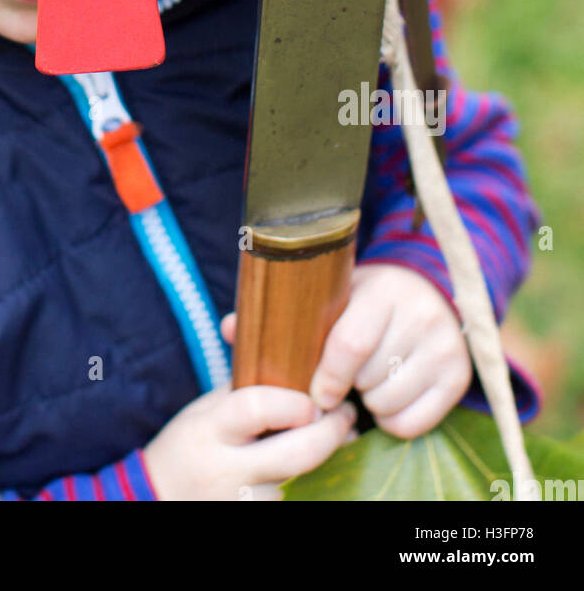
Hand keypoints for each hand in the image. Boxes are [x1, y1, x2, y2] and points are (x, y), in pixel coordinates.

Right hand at [142, 324, 356, 500]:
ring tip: (342, 433)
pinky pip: (304, 493)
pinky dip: (320, 476)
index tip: (312, 397)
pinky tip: (326, 460)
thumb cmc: (190, 445)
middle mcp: (231, 472)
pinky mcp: (263, 515)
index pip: (256, 409)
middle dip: (331, 430)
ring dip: (333, 455)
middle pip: (298, 453)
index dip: (292, 402)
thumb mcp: (206, 408)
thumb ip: (243, 384)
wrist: (164, 497)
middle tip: (345, 411)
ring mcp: (250, 502)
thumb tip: (277, 346)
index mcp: (211, 431)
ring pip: (309, 479)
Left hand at [307, 263, 472, 438]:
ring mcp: (445, 348)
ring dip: (370, 402)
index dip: (327, 377)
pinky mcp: (458, 378)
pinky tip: (390, 394)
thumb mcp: (341, 294)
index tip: (318, 392)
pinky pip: (412, 424)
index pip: (350, 345)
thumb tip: (255, 346)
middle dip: (349, 385)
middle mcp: (422, 316)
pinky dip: (392, 420)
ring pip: (387, 404)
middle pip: (367, 379)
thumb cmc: (370, 300)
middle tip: (351, 372)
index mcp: (385, 290)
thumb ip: (303, 319)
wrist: (426, 293)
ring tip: (372, 378)